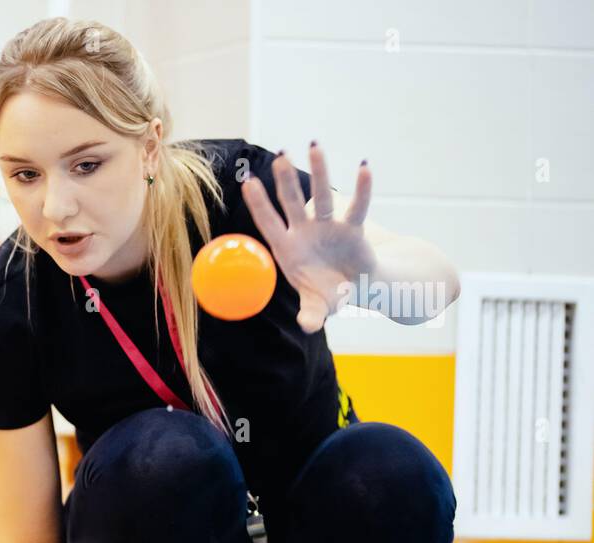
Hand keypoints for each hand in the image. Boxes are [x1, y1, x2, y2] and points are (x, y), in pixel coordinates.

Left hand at [242, 142, 377, 332]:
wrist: (357, 289)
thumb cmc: (330, 294)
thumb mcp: (319, 307)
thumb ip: (311, 315)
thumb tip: (308, 327)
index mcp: (288, 248)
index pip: (269, 223)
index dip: (260, 205)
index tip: (248, 183)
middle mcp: (306, 231)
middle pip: (293, 202)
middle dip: (286, 180)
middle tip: (280, 155)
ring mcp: (328, 226)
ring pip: (324, 195)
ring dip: (320, 171)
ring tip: (314, 145)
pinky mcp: (353, 227)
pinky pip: (359, 206)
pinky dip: (363, 188)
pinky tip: (364, 166)